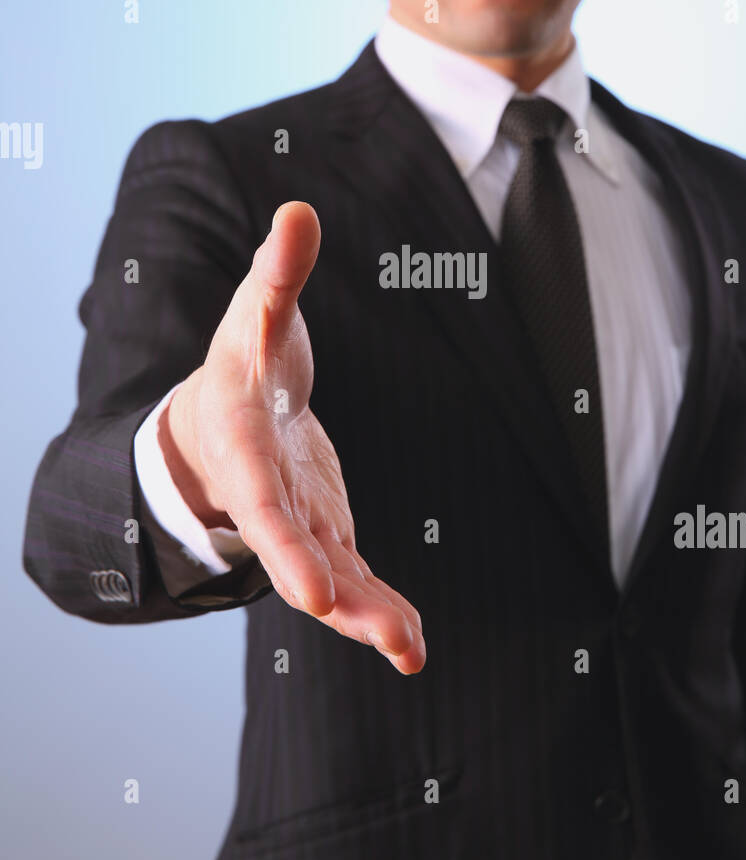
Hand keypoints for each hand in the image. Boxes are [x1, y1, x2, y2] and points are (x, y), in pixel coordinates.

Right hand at [164, 201, 424, 673]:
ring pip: (331, 579)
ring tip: (410, 649)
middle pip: (299, 555)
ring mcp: (299, 523)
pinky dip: (379, 608)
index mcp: (244, 447)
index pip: (264, 501)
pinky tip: (411, 643)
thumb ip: (276, 274)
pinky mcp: (326, 532)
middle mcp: (269, 498)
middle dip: (335, 596)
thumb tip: (299, 210)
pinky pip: (353, 578)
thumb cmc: (238, 363)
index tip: (311, 591)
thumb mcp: (253, 315)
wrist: (220, 416)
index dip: (285, 546)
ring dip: (367, 614)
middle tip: (378, 631)